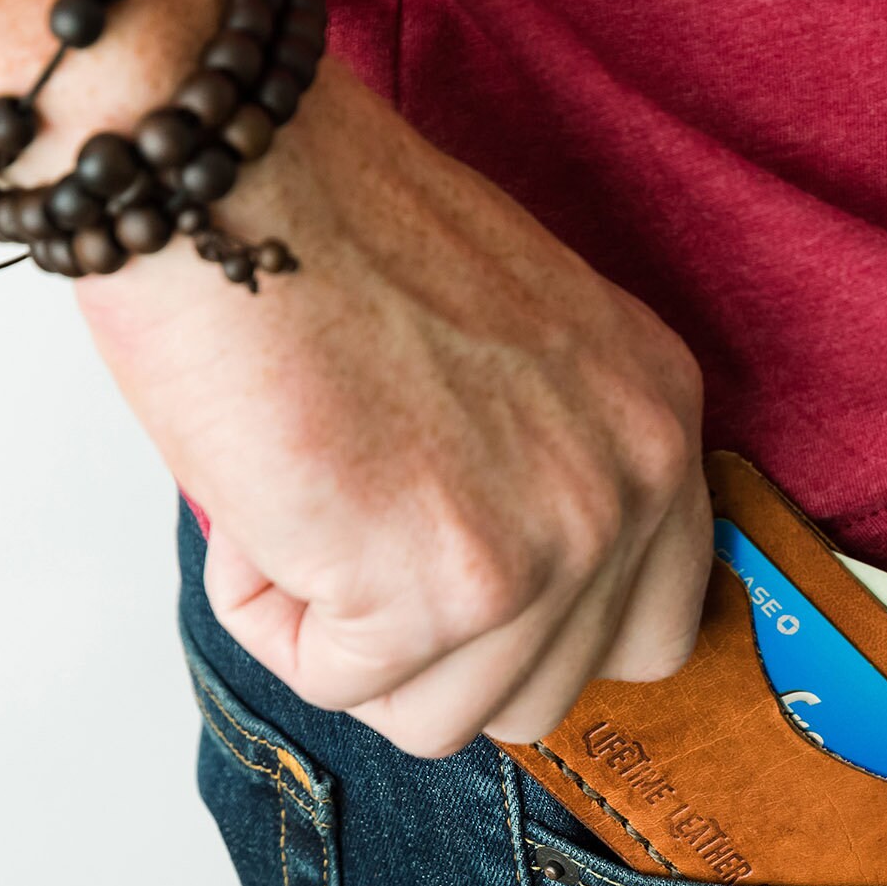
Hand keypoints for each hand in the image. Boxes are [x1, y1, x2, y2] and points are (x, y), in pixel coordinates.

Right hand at [78, 49, 710, 757]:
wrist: (230, 169)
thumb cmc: (329, 228)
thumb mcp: (514, 350)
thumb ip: (539, 472)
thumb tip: (491, 608)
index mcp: (656, 417)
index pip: (656, 629)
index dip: (540, 635)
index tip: (462, 595)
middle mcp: (631, 486)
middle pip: (549, 695)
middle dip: (436, 654)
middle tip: (357, 546)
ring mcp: (553, 545)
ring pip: (446, 716)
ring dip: (349, 639)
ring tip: (304, 512)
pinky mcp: (447, 590)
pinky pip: (341, 684)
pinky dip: (273, 615)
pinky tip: (264, 508)